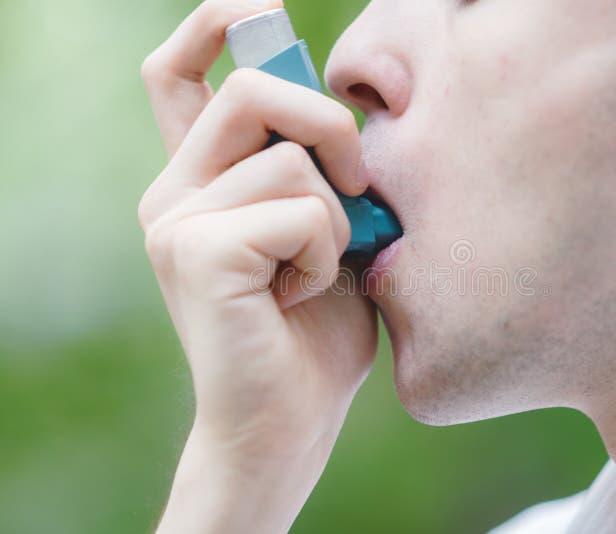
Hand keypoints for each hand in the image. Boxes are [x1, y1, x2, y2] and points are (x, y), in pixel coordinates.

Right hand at [138, 1, 377, 531]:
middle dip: (330, 127)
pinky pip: (298, 211)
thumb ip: (316, 172)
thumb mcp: (325, 233)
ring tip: (316, 273)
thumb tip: (338, 111)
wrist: (288, 418)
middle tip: (357, 187)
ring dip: (336, 219)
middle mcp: (172, 191)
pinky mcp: (196, 253)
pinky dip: (325, 255)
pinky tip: (300, 296)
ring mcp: (175, 220)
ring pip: (292, 159)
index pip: (179, 71)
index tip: (263, 11)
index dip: (218, 23)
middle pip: (255, 89)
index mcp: (199, 180)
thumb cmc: (314, 329)